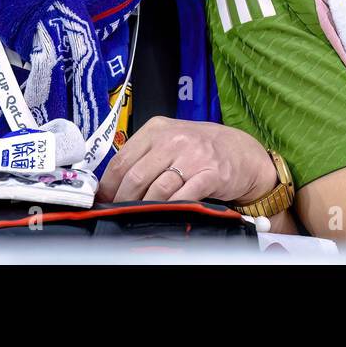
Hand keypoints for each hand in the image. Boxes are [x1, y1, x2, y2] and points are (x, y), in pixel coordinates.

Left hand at [96, 116, 277, 204]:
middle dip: (124, 201)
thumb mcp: (169, 140)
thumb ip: (144, 155)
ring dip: (145, 208)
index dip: (109, 184)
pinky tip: (166, 214)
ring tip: (140, 216)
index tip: (104, 199)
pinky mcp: (211, 173)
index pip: (121, 159)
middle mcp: (173, 139)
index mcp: (156, 129)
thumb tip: (112, 184)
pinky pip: (184, 196)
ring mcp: (193, 156)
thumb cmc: (200, 148)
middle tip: (120, 213)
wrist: (241, 151)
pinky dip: (171, 209)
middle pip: (136, 177)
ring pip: (157, 189)